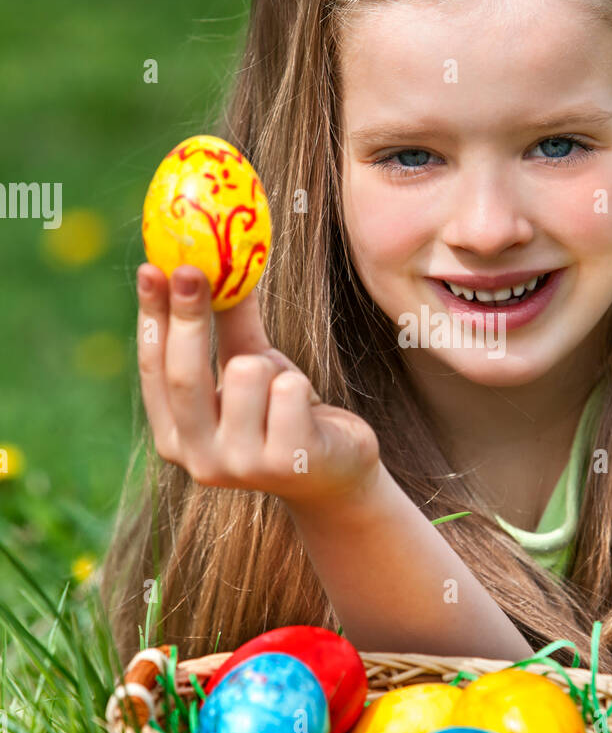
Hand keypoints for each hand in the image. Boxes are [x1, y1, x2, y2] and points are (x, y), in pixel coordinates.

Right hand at [136, 264, 379, 509]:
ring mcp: (243, 466)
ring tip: (287, 390)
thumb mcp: (251, 365)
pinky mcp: (287, 462)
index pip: (154, 369)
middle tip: (194, 267)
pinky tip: (310, 412)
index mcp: (176, 436)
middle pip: (186, 375)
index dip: (152, 318)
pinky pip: (289, 389)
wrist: (337, 472)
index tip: (151, 268)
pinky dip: (301, 385)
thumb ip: (229, 323)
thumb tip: (216, 260)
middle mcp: (199, 458)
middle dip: (189, 316)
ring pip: (246, 373)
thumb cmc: (285, 413)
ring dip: (272, 366)